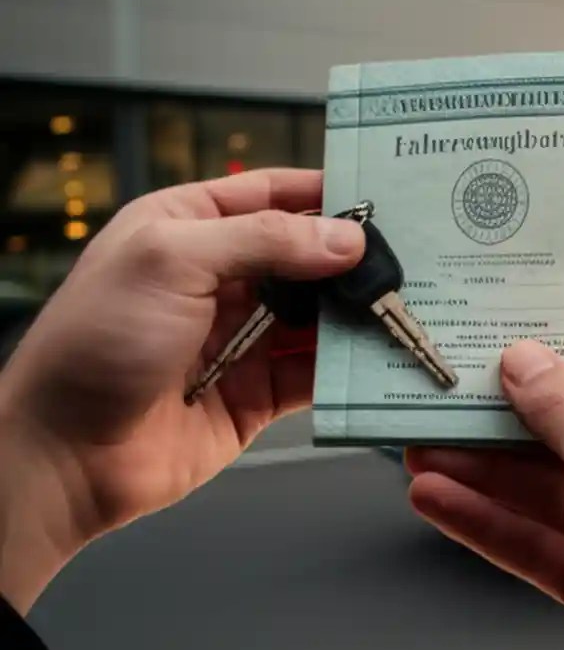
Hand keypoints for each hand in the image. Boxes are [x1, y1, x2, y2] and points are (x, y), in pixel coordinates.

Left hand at [0, 169, 364, 612]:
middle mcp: (219, 278)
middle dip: (353, 257)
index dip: (325, 193)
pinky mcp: (258, 392)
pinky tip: (376, 357)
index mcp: (188, 228)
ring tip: (404, 305)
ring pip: (318, 314)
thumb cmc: (94, 345)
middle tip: (409, 256)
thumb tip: (343, 238)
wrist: (68, 456)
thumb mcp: (172, 262)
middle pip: (305, 255)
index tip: (383, 196)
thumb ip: (264, 241)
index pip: (271, 194)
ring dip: (355, 312)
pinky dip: (346, 366)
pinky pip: (316, 372)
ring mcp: (242, 337)